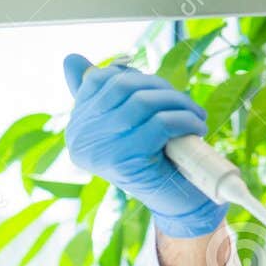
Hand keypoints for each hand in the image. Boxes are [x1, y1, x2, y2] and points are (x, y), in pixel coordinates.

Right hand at [62, 54, 225, 237]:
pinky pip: (159, 123)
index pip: (97, 80)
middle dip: (160, 87)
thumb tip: (70, 59)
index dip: (132, 76)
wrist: (178, 206)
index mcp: (77, 128)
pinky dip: (184, 120)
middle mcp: (80, 139)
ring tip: (194, 114)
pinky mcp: (125, 160)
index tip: (157, 91)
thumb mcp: (126, 124)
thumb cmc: (154, 160)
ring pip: (142, 102)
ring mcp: (100, 150)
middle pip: (121, 86)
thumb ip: (102, 94)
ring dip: (177, 102)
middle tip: (183, 102)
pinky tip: (195, 126)